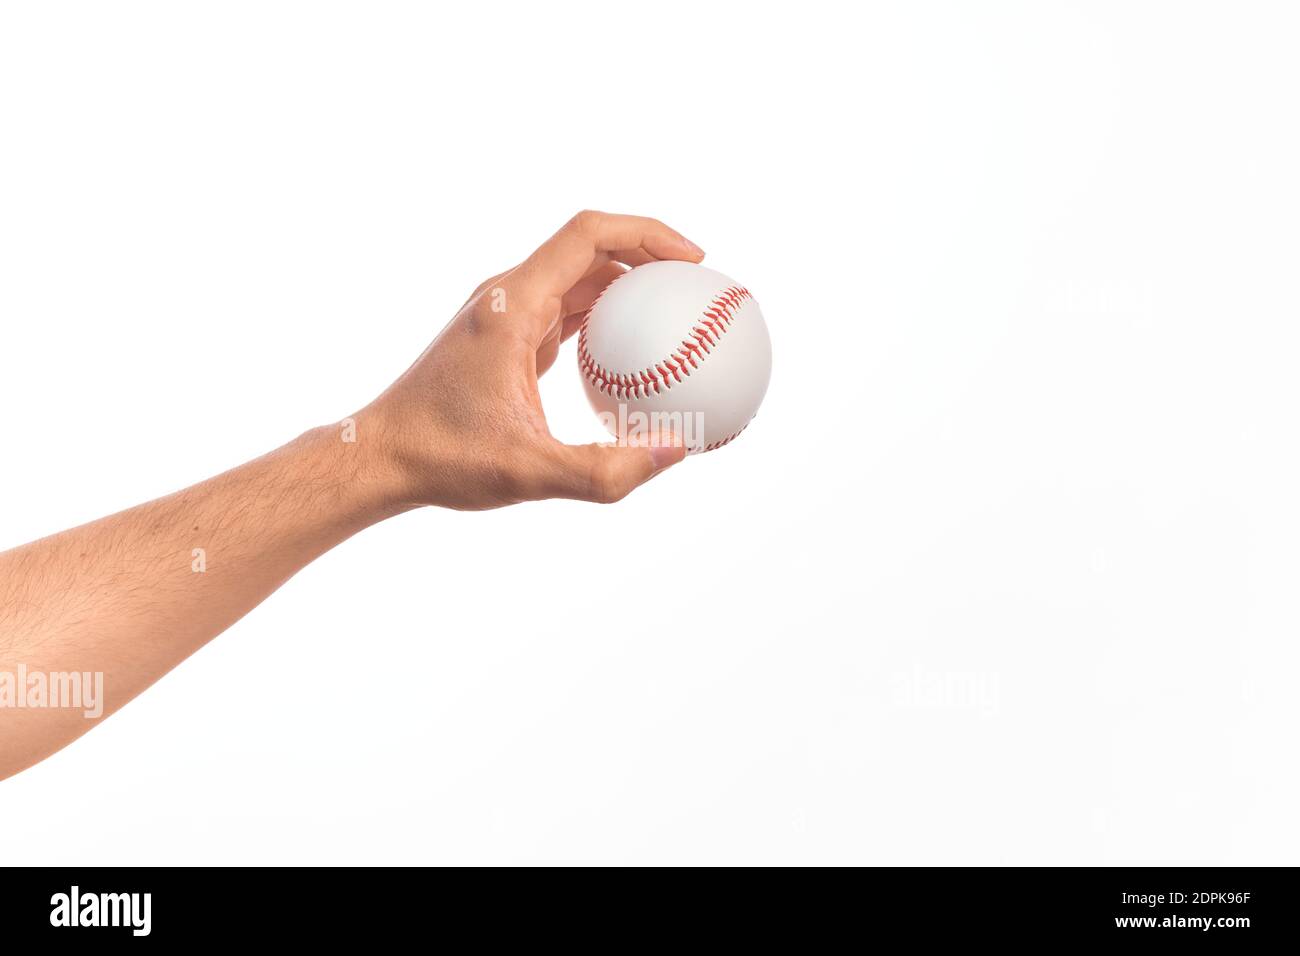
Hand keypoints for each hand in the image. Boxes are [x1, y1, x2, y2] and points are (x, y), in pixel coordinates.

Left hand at [356, 211, 704, 510]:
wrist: (378, 459)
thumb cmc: (441, 459)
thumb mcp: (529, 473)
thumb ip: (604, 469)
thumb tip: (676, 451)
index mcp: (511, 306)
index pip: (589, 235)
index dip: (647, 233)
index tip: (693, 260)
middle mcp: (506, 298)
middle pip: (589, 248)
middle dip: (648, 255)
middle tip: (699, 288)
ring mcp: (503, 317)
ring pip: (578, 279)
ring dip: (628, 288)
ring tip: (679, 316)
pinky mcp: (504, 341)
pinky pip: (566, 313)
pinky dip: (605, 321)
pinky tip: (634, 356)